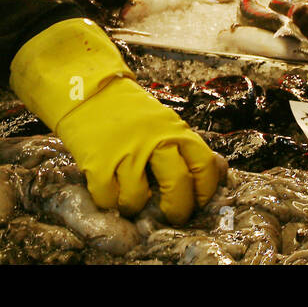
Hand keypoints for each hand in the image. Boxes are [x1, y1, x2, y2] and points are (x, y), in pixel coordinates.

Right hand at [10, 19, 224, 220]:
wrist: (89, 89)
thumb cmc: (130, 112)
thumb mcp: (165, 122)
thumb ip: (184, 146)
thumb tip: (218, 172)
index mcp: (176, 130)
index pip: (204, 166)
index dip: (205, 191)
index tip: (198, 202)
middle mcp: (155, 140)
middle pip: (179, 185)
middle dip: (179, 210)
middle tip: (173, 217)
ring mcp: (126, 152)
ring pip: (138, 199)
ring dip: (135, 207)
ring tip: (132, 202)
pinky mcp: (98, 162)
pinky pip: (107, 198)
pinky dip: (108, 202)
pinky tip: (109, 192)